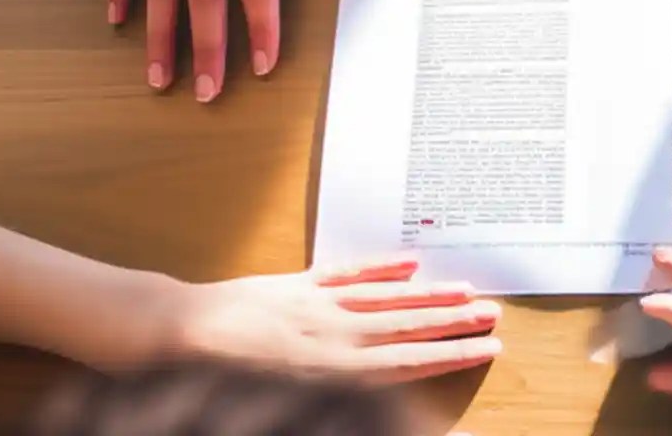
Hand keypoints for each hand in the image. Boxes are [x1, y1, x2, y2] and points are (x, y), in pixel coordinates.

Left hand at [164, 256, 502, 383]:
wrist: (177, 337)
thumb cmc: (219, 385)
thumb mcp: (278, 408)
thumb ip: (336, 396)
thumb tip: (381, 392)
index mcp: (335, 369)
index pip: (410, 360)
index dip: (454, 353)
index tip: (490, 346)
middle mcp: (336, 334)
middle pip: (410, 325)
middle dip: (456, 320)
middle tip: (494, 313)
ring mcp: (320, 304)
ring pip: (388, 297)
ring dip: (431, 293)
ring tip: (468, 289)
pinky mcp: (298, 284)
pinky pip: (348, 273)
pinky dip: (381, 267)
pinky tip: (410, 263)